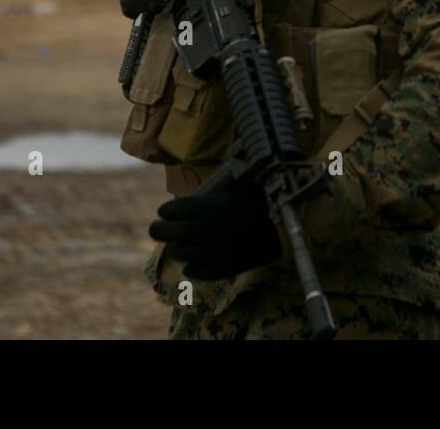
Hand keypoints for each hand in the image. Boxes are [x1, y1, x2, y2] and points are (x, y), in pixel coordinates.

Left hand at [149, 179, 283, 280]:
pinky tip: (193, 262)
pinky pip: (194, 271)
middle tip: (156, 229)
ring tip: (180, 245)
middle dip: (158, 230)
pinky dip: (191, 267)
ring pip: (180, 253)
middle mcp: (205, 230)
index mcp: (208, 207)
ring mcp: (211, 252)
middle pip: (167, 233)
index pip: (173, 209)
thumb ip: (218, 187)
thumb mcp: (238, 189)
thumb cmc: (261, 204)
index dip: (165, 211)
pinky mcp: (219, 269)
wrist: (284, 231)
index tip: (164, 212)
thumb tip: (209, 168)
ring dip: (178, 248)